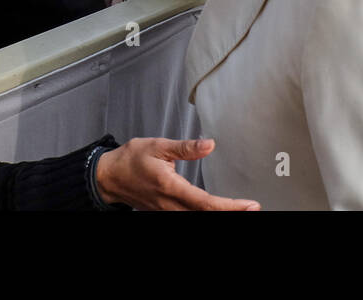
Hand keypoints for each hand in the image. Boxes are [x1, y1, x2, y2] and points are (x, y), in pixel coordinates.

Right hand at [95, 138, 259, 210]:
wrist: (109, 177)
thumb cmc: (131, 160)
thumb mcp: (157, 146)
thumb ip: (185, 148)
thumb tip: (210, 144)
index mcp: (170, 187)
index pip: (205, 203)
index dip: (230, 207)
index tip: (249, 205)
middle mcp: (171, 205)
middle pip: (205, 216)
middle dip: (230, 215)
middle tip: (253, 209)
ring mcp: (168, 212)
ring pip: (198, 219)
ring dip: (220, 215)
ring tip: (241, 210)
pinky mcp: (167, 213)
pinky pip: (190, 218)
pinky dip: (207, 215)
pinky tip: (218, 210)